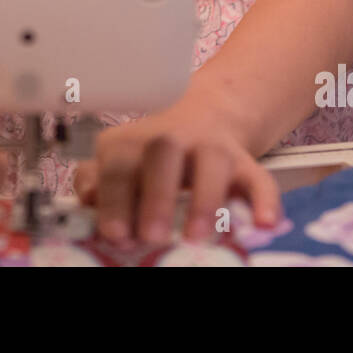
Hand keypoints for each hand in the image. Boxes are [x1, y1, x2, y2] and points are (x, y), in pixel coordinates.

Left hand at [74, 105, 283, 243]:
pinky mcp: (245, 163)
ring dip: (204, 200)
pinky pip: (258, 178)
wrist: (205, 116)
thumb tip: (88, 199)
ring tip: (197, 236)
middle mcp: (172, 138)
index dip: (114, 198)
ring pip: (212, 162)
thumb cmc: (153, 155)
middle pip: (162, 153)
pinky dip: (264, 200)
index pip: (118, 164)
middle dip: (156, 196)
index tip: (115, 233)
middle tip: (151, 236)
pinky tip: (263, 224)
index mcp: (132, 142)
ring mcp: (212, 147)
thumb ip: (99, 180)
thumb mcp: (121, 161)